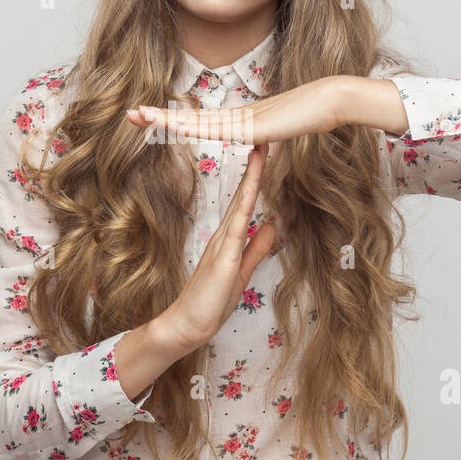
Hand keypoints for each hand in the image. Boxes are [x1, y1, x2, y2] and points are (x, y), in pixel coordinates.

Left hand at [125, 76, 346, 147]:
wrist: (333, 99)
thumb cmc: (312, 114)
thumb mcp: (281, 130)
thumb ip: (266, 134)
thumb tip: (257, 142)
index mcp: (240, 119)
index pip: (199, 122)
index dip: (173, 119)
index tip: (149, 119)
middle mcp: (237, 116)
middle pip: (191, 118)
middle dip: (159, 116)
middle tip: (130, 115)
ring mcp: (245, 119)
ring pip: (198, 122)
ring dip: (168, 120)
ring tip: (140, 117)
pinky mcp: (255, 125)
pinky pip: (220, 129)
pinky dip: (196, 128)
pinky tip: (176, 127)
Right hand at [159, 142, 277, 352]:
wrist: (188, 325)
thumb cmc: (211, 302)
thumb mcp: (241, 270)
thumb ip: (256, 248)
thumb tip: (272, 225)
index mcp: (229, 237)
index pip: (246, 200)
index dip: (256, 176)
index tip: (265, 152)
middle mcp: (224, 234)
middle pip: (243, 193)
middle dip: (255, 165)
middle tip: (265, 135)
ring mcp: (222, 243)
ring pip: (241, 202)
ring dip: (252, 176)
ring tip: (262, 150)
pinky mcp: (223, 257)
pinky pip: (237, 225)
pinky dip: (245, 204)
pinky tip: (253, 189)